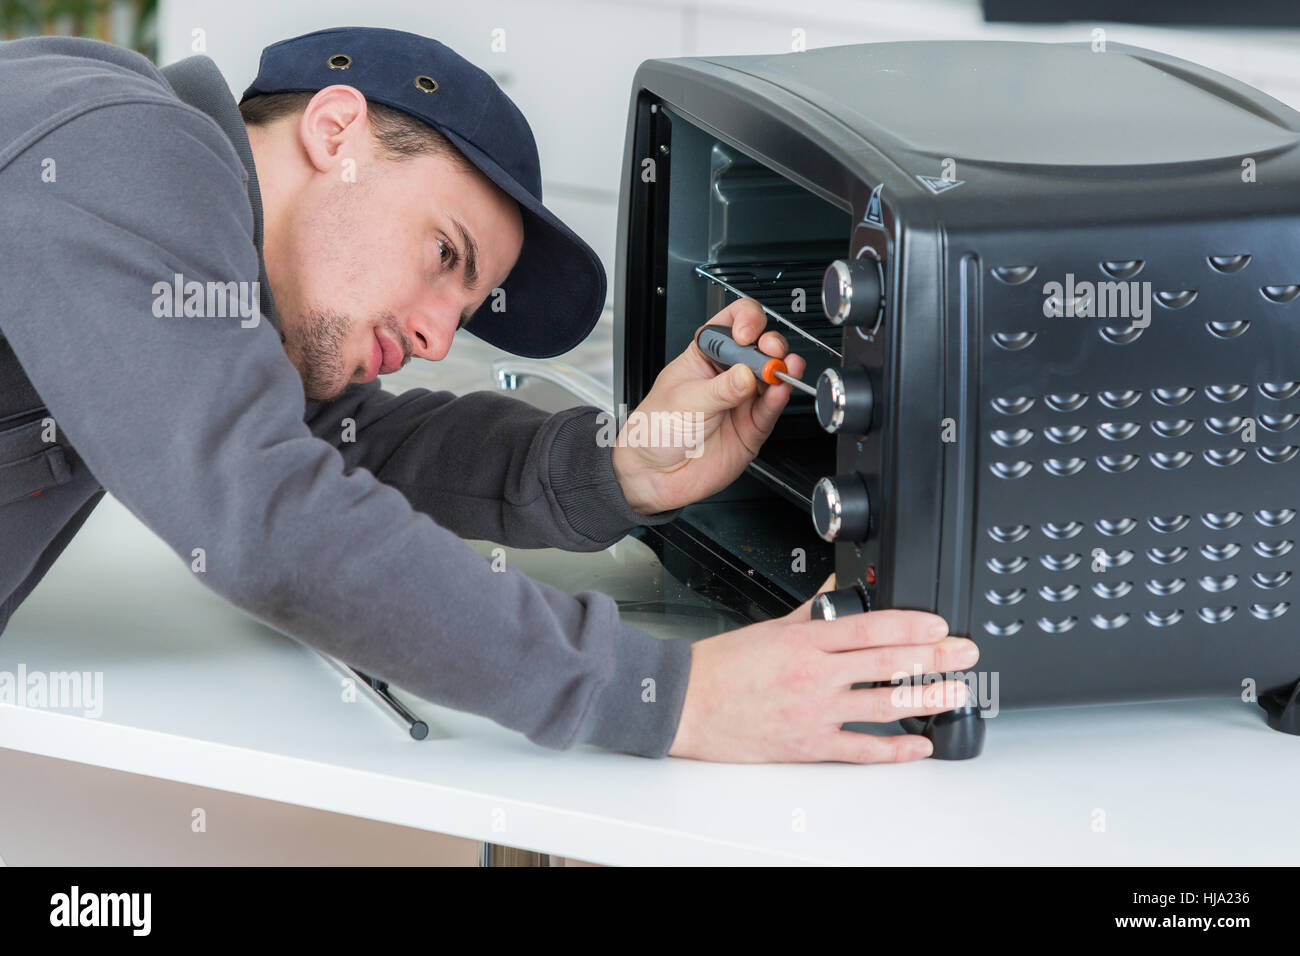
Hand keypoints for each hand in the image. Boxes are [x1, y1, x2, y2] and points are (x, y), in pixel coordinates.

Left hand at [611, 297, 805, 514]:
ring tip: (781, 370)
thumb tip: (748, 374)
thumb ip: (721, 389)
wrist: (654, 473)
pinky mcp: (753, 426)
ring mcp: (743, 399)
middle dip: (770, 343)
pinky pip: (772, 408)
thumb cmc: (656, 428)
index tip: (746, 333)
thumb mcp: (684, 400)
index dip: (746, 320)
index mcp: (705, 354)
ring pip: (773, 375)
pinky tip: (781, 389)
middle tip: (769, 353)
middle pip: (760, 346)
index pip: (733, 322)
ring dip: (782, 368)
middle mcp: (728, 374)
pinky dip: (781, 397)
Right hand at [667, 576, 978, 762]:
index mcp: (805, 641)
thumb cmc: (721, 667)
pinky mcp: (808, 745)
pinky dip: (894, 750)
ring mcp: (814, 712)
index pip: (870, 627)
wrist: (684, 704)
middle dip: (934, 659)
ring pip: (882, 705)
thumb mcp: (770, 625)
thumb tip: (838, 584)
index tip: (940, 626)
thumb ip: (811, 608)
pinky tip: (919, 745)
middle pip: (887, 664)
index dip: (912, 626)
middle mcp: (814, 675)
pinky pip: (860, 750)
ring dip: (926, 699)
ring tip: (956, 694)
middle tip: (967, 654)